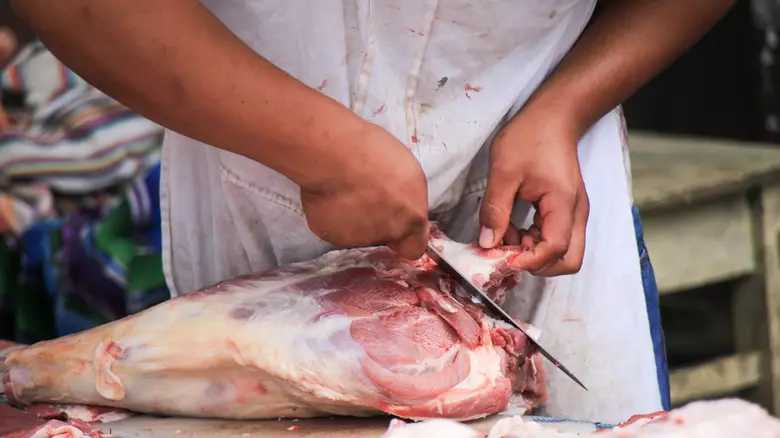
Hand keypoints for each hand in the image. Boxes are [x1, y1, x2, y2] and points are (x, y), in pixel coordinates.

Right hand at [300, 123, 429, 259]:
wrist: (333, 156)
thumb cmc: (371, 150)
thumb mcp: (405, 170)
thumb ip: (406, 196)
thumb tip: (400, 202)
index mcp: (413, 215)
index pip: (415, 247)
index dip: (406, 238)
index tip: (398, 225)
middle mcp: (390, 231)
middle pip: (386, 235)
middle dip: (379, 222)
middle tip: (367, 198)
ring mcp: (361, 237)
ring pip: (360, 233)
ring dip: (355, 219)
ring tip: (344, 192)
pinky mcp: (333, 235)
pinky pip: (335, 228)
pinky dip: (332, 217)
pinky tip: (328, 198)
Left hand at [479, 110, 588, 275]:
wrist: (552, 117)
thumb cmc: (530, 137)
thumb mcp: (503, 171)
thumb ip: (495, 209)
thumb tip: (487, 243)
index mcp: (564, 204)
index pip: (555, 249)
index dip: (529, 260)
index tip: (503, 258)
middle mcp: (575, 213)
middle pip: (569, 260)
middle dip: (538, 264)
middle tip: (507, 252)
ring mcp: (572, 213)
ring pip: (561, 252)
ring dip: (532, 252)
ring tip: (504, 233)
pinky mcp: (564, 210)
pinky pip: (553, 237)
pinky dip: (533, 240)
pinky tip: (511, 226)